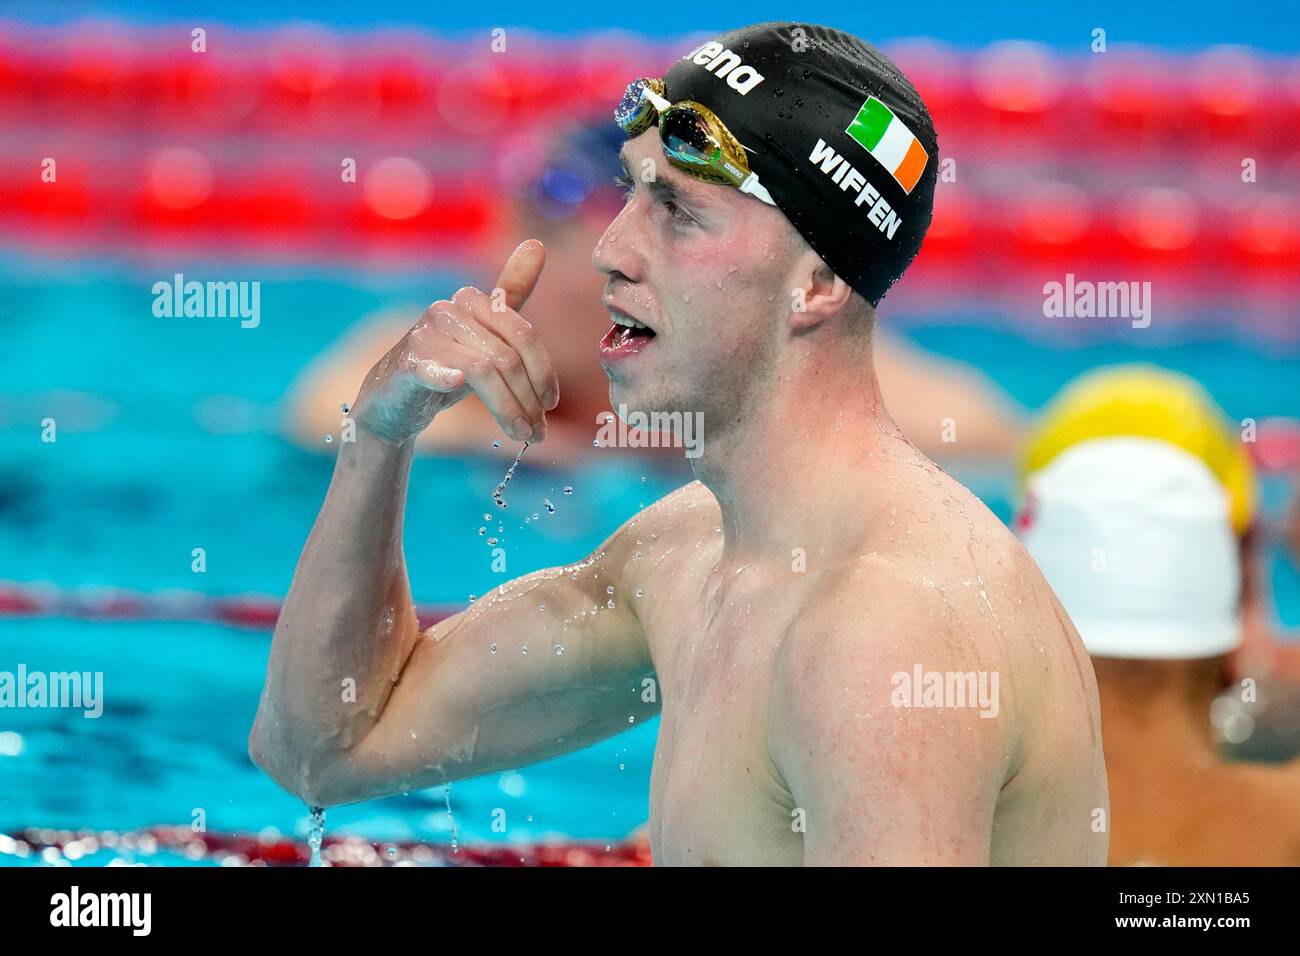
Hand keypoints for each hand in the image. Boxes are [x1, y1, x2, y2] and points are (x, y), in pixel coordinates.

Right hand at [349, 240, 558, 445]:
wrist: (392, 401)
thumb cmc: (447, 365)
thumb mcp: (484, 333)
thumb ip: (511, 294)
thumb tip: (538, 244)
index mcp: (472, 301)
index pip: (523, 334)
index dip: (543, 372)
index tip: (551, 404)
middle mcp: (448, 311)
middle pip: (507, 357)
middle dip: (528, 399)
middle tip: (538, 432)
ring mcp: (425, 336)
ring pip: (484, 371)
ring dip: (508, 409)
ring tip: (521, 435)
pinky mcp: (406, 364)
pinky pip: (432, 369)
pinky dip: (446, 377)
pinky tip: (456, 385)